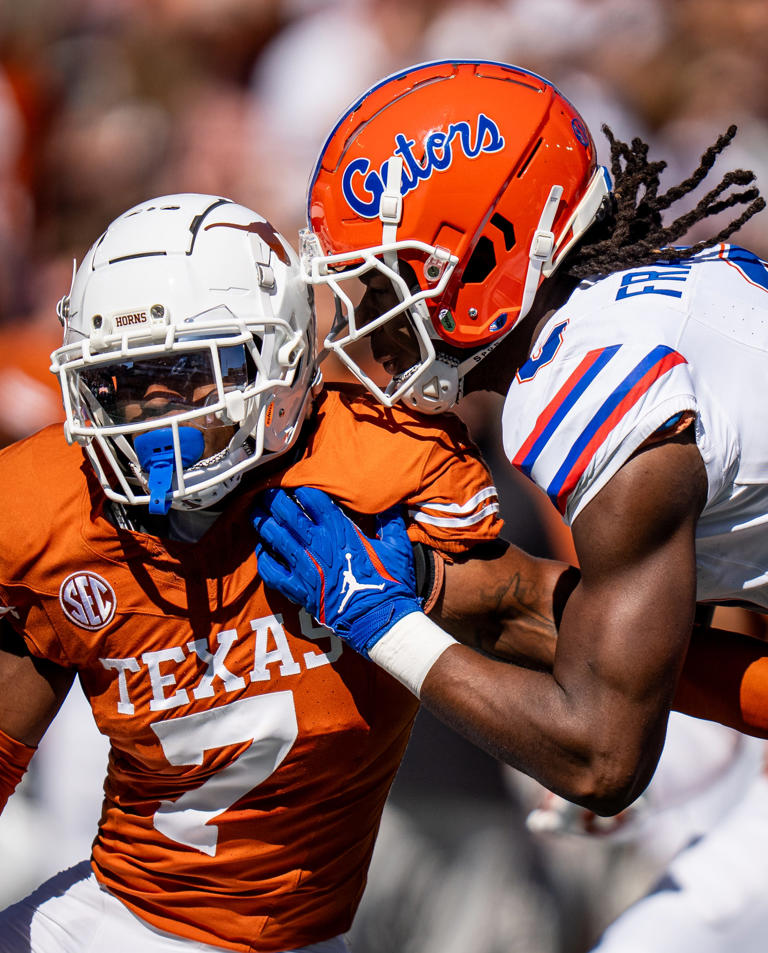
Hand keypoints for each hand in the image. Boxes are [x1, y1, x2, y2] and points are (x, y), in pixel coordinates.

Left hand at [253, 487, 421, 656]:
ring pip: (273, 536)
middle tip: (267, 493)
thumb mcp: (398, 546)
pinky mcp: (297, 589)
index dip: (302, 488)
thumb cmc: (390, 583)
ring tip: (256, 512)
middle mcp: (317, 544)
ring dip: (262, 521)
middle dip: (274, 499)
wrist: (379, 620)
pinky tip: (263, 550)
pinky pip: (270, 570)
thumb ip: (390, 520)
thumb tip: (389, 503)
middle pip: (286, 512)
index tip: (298, 486)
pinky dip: (263, 558)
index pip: (312, 498)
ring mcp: (304, 566)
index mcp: (340, 530)